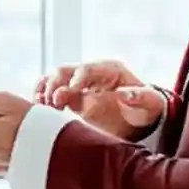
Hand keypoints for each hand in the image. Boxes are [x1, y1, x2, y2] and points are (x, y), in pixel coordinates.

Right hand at [35, 60, 163, 140]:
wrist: (142, 119)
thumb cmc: (147, 108)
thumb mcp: (151, 102)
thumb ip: (140, 97)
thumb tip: (125, 94)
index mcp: (109, 70)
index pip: (87, 69)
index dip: (77, 79)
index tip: (70, 92)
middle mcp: (90, 74)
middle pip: (64, 71)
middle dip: (55, 84)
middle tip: (53, 102)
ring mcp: (78, 86)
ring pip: (53, 80)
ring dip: (45, 90)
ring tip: (41, 105)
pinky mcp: (71, 99)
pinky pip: (50, 93)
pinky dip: (42, 97)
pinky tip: (38, 107)